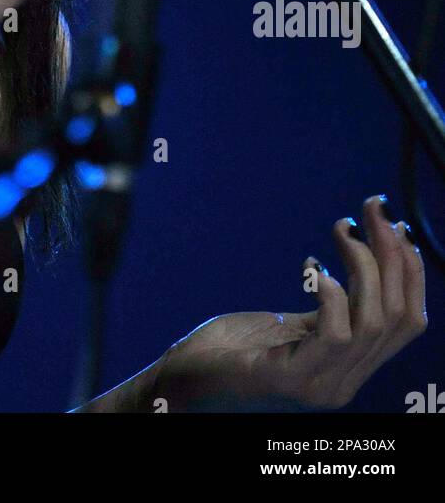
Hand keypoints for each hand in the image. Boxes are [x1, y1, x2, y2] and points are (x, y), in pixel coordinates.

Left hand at [151, 195, 426, 410]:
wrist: (185, 383)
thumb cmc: (233, 349)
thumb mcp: (294, 326)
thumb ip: (331, 307)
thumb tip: (361, 256)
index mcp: (351, 368)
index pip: (408, 322)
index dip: (410, 270)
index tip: (397, 224)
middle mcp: (345, 383)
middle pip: (399, 317)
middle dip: (392, 253)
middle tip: (372, 209)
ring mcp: (321, 386)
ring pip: (374, 322)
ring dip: (363, 263)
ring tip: (341, 228)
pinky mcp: (290, 380)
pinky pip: (335, 336)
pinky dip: (331, 294)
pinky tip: (312, 268)